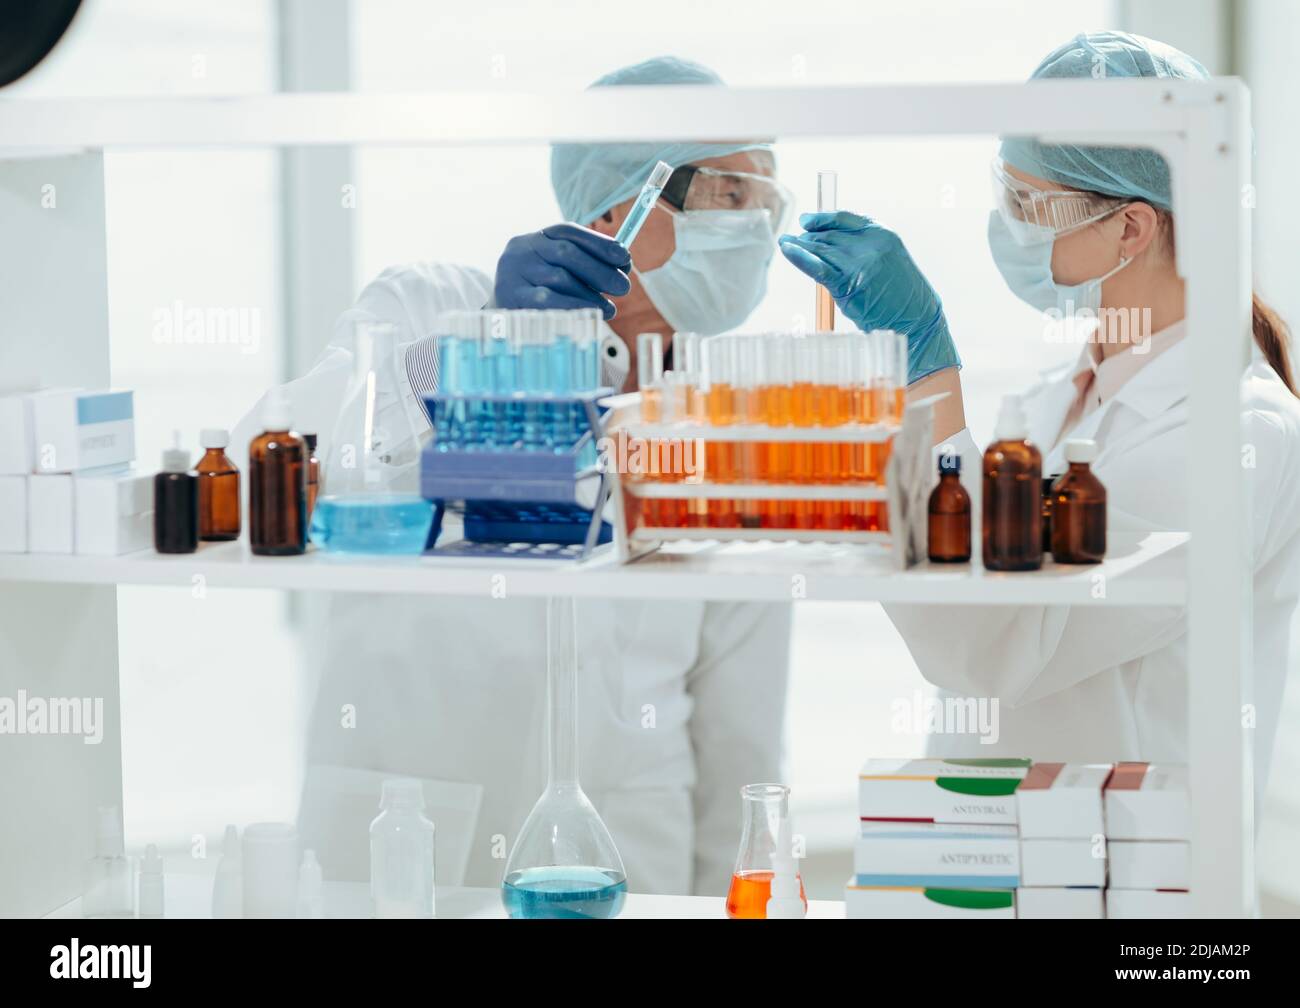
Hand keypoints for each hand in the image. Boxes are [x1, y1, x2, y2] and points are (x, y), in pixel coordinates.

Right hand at [494, 223, 631, 318]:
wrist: (500, 319)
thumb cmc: (539, 293)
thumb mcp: (558, 272)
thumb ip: (586, 264)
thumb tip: (623, 264)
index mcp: (536, 238)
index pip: (568, 232)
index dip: (599, 242)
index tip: (625, 257)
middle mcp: (522, 250)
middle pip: (565, 252)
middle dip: (600, 270)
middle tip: (624, 287)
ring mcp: (513, 273)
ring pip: (559, 277)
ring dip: (591, 294)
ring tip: (610, 309)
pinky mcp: (510, 298)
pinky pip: (548, 301)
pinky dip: (575, 307)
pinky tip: (592, 315)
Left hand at [779, 211, 959, 383]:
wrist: (916, 321)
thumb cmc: (902, 297)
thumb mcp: (888, 262)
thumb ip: (863, 251)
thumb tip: (830, 247)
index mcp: (882, 234)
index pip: (845, 219)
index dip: (822, 218)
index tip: (806, 221)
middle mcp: (871, 245)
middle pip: (829, 236)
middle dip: (808, 238)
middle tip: (792, 240)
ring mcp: (859, 264)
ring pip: (821, 250)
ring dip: (799, 246)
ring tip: (784, 243)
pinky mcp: (848, 284)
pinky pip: (817, 267)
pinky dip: (799, 257)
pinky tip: (786, 250)